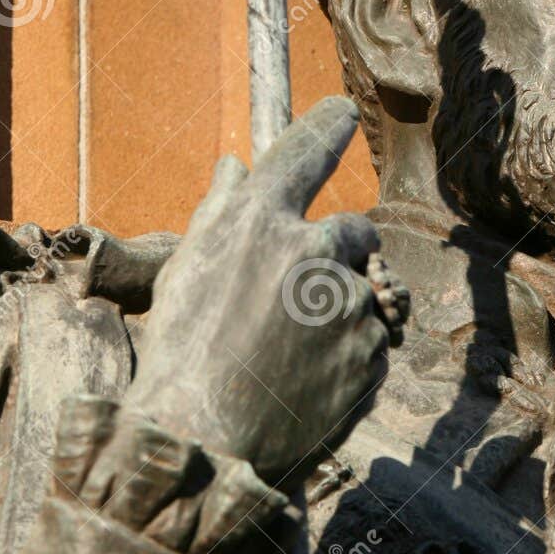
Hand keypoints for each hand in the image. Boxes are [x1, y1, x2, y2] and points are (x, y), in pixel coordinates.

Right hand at [127, 97, 395, 486]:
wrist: (204, 443)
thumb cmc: (181, 354)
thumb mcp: (187, 271)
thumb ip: (219, 212)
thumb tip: (235, 165)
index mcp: (260, 222)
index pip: (305, 151)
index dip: (327, 124)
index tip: (343, 111)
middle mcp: (313, 251)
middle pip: (353, 229)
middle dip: (337, 252)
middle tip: (294, 295)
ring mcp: (350, 303)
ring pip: (362, 290)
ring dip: (339, 310)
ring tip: (288, 353)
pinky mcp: (373, 352)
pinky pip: (372, 339)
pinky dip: (350, 353)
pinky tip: (307, 380)